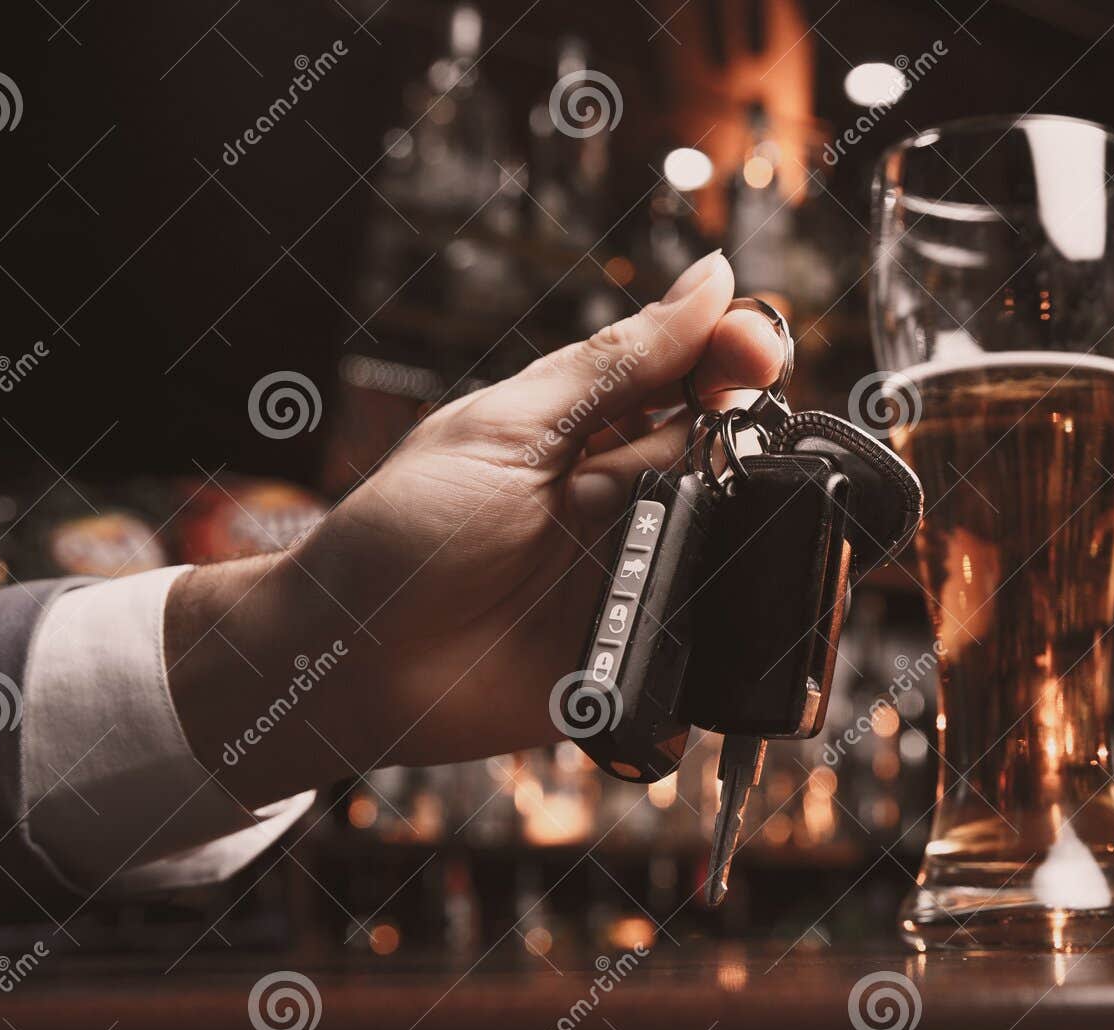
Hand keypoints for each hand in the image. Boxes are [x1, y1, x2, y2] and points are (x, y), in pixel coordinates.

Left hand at [166, 253, 785, 802]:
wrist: (348, 665)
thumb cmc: (402, 533)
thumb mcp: (508, 430)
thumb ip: (614, 365)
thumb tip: (709, 279)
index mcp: (589, 433)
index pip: (689, 378)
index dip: (732, 356)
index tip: (755, 349)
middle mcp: (621, 501)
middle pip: (726, 455)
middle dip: (756, 436)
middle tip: (756, 432)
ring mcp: (632, 579)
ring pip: (732, 544)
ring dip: (755, 530)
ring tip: (765, 517)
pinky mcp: (637, 658)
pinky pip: (709, 640)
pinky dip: (734, 627)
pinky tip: (744, 603)